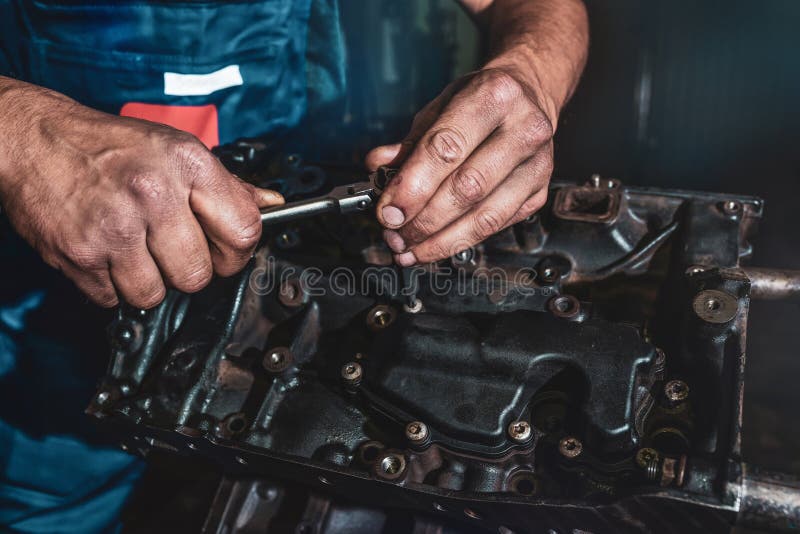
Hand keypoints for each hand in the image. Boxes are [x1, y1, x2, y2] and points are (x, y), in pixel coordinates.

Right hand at [0, 82, 282, 307]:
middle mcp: (153, 194)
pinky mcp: (78, 254)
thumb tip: (271, 206)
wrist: (34, 139)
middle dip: (188, 270)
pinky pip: (113, 299)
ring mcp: (114, 227)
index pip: (244, 232)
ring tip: (135, 249)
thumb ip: (227, 185)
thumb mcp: (177, 150)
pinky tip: (107, 253)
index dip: (237, 251)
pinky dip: (111, 286)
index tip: (224, 251)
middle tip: (171, 248)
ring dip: (148, 281)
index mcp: (188, 164)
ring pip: (156, 294)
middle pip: (199, 275)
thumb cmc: (111, 147)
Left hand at [367, 67, 555, 265]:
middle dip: (424, 220)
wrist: (529, 94)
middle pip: (467, 187)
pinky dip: (461, 241)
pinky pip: (496, 226)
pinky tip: (435, 245)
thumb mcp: (441, 106)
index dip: (413, 186)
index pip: (447, 148)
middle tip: (395, 233)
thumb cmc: (481, 100)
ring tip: (410, 248)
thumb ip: (410, 142)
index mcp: (494, 96)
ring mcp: (536, 164)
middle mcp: (523, 129)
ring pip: (485, 216)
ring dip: (440, 240)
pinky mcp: (538, 193)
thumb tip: (379, 169)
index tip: (388, 210)